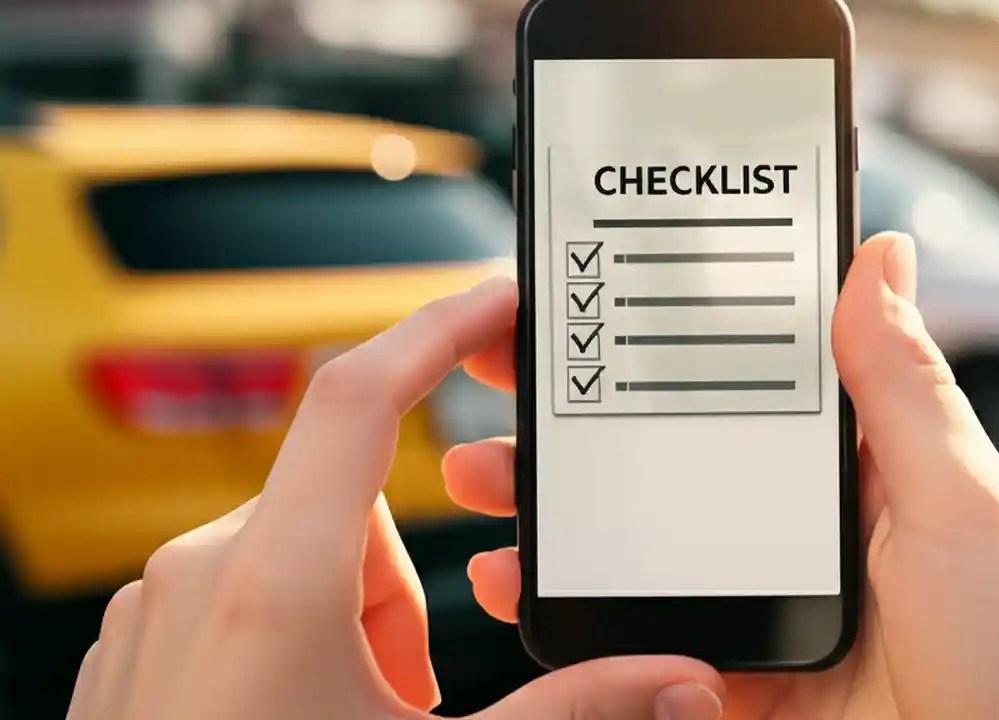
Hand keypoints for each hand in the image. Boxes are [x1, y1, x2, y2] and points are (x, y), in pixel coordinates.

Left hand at [68, 278, 725, 719]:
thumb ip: (569, 708)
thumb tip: (680, 679)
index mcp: (276, 582)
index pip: (360, 398)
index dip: (435, 332)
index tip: (493, 305)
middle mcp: (199, 573)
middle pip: (347, 507)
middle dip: (402, 585)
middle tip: (409, 688)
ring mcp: (153, 610)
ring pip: (292, 553)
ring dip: (346, 612)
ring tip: (351, 712)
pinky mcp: (133, 644)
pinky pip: (233, 592)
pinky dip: (284, 633)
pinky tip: (293, 713)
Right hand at [449, 233, 998, 719]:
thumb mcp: (966, 512)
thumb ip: (909, 395)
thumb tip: (881, 262)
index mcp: (871, 474)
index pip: (761, 381)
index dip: (682, 336)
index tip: (605, 296)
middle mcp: (808, 530)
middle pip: (679, 454)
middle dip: (589, 418)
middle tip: (517, 374)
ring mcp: (763, 601)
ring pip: (641, 537)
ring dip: (560, 507)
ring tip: (493, 471)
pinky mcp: (729, 673)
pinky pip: (634, 630)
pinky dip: (571, 605)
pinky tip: (518, 578)